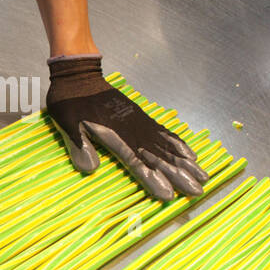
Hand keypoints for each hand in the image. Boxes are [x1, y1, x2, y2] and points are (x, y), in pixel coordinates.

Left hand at [45, 55, 207, 200]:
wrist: (79, 74)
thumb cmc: (70, 101)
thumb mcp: (67, 123)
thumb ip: (79, 145)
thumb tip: (90, 169)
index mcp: (115, 134)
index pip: (137, 161)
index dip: (153, 179)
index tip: (168, 194)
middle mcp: (133, 130)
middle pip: (160, 156)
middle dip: (179, 175)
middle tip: (197, 191)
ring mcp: (139, 122)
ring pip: (166, 145)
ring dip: (185, 162)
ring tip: (202, 175)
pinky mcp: (141, 117)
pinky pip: (164, 132)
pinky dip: (178, 144)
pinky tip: (189, 154)